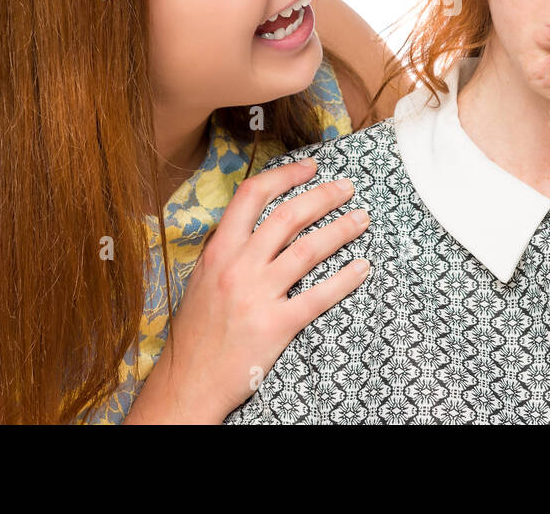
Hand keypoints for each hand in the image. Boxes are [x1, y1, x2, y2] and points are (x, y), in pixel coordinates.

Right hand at [125, 157, 370, 423]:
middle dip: (323, 196)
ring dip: (341, 230)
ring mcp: (257, 295)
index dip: (285, 176)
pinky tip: (361, 267)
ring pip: (308, 249)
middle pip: (288, 216)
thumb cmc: (197, 332)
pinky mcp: (276, 325)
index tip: (310, 167)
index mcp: (218, 251)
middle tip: (347, 188)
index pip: (252, 195)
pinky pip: (318, 295)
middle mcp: (238, 267)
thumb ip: (229, 250)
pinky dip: (345, 278)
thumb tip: (260, 223)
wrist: (188, 382)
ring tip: (361, 220)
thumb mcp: (203, 279)